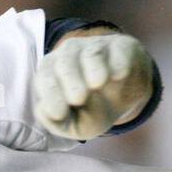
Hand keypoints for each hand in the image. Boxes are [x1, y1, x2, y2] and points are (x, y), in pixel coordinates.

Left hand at [33, 32, 153, 140]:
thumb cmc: (93, 110)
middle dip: (70, 80)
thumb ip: (57, 123)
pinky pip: (119, 52)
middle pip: (65, 61)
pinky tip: (118, 76)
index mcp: (53, 70)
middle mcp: (71, 53)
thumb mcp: (75, 125)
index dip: (50, 95)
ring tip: (97, 83)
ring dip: (93, 68)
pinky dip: (118, 63)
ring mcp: (97, 46)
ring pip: (92, 53)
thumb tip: (45, 112)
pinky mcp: (122, 47)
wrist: (127, 98)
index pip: (45, 77)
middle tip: (78, 99)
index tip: (60, 114)